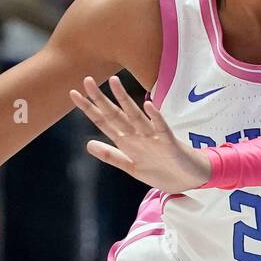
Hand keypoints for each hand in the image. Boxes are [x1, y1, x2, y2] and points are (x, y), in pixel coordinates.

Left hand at [72, 75, 210, 191]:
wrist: (187, 180)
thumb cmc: (161, 170)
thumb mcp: (131, 166)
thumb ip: (111, 155)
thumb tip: (87, 144)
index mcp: (127, 141)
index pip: (103, 121)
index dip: (89, 109)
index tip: (73, 93)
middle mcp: (137, 135)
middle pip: (116, 115)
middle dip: (101, 99)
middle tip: (87, 80)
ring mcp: (153, 137)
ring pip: (136, 116)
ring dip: (126, 100)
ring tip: (115, 83)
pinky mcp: (169, 142)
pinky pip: (162, 128)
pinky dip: (155, 117)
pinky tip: (149, 105)